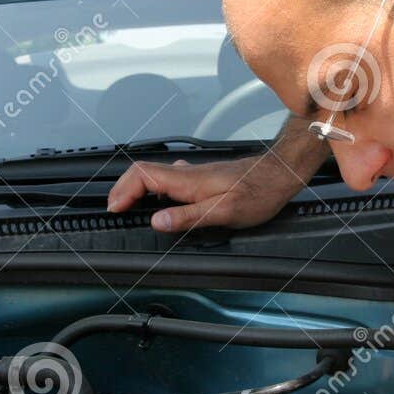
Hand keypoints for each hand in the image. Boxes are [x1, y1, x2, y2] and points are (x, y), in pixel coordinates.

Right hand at [105, 153, 306, 232]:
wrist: (280, 175)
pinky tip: (159, 199)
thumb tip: (156, 221)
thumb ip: (189, 216)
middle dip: (122, 188)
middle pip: (142, 172)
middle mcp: (187, 172)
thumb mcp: (224, 211)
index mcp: (187, 180)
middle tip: (114, 209)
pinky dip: (153, 188)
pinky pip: (168, 178)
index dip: (122, 191)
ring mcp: (193, 173)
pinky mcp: (202, 177)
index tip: (114, 209)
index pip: (142, 176)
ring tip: (127, 205)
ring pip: (154, 174)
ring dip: (136, 187)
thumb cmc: (259, 193)